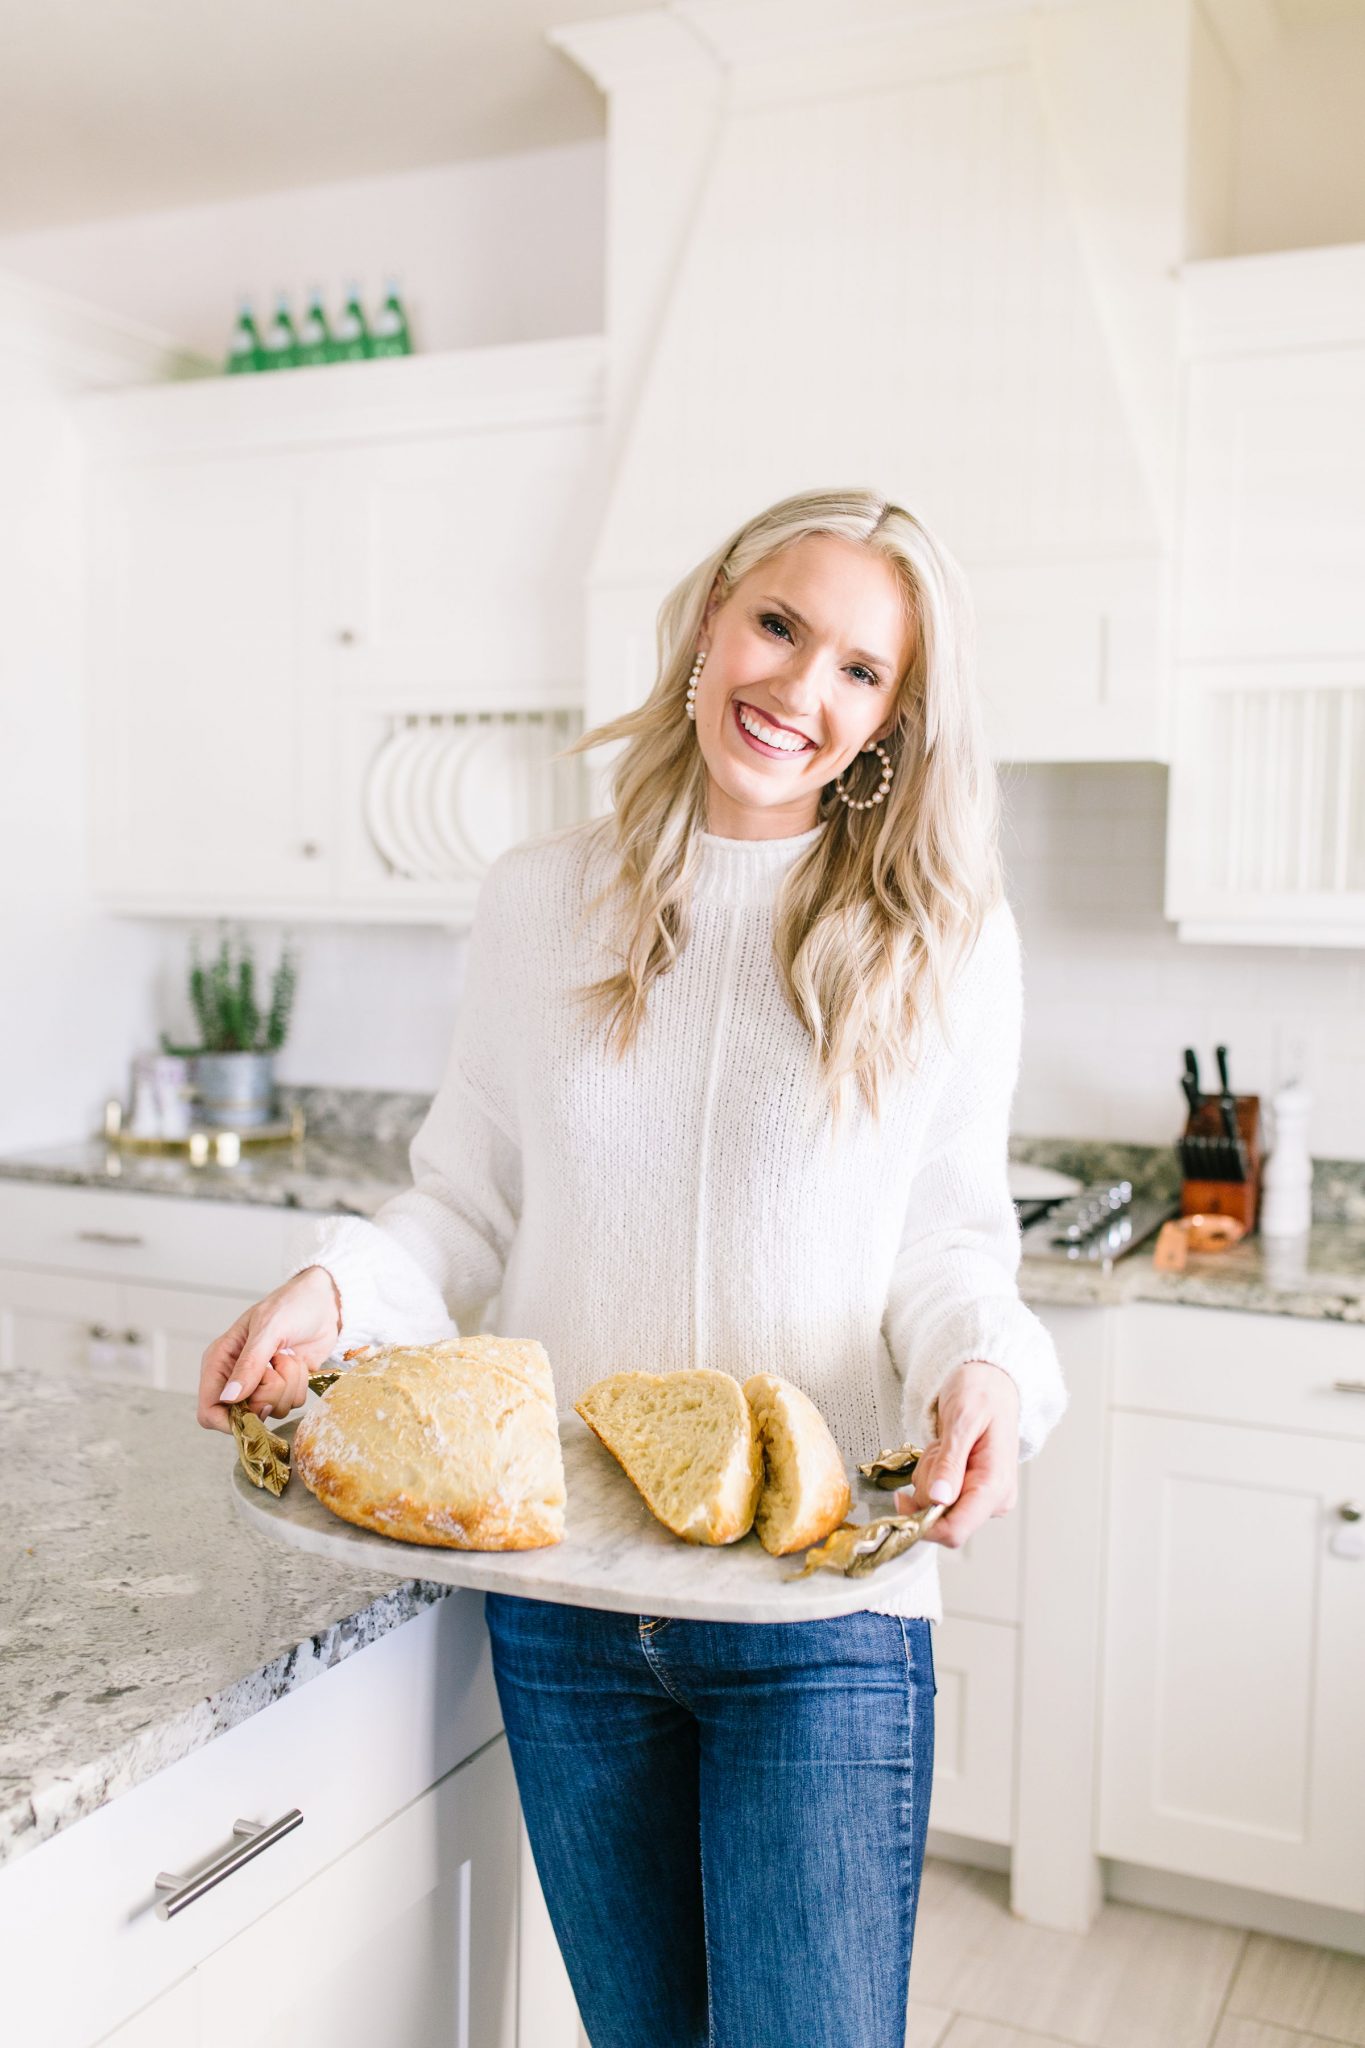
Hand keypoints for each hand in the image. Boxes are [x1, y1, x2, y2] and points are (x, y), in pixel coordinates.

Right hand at [196, 1265, 342, 1434]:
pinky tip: (298, 1361)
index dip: (228, 1420)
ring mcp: (261, 1385)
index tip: (255, 1408)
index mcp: (220, 1361)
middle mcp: (236, 1378)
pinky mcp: (284, 1388)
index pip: (209, 1410)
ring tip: (288, 1356)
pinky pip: (291, 1405)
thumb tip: (229, 1397)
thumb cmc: (291, 1305)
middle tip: (276, 1365)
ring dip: (288, 1385)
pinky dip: (299, 1384)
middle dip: (268, 1394)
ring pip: (271, 1411)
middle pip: (244, 1416)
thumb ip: (249, 1364)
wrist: (324, 1302)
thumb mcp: (268, 1329)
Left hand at [893, 1359, 1019, 1548]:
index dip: (923, 1524)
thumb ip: (951, 1462)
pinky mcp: (971, 1492)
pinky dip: (931, 1472)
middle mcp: (994, 1500)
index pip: (956, 1531)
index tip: (899, 1498)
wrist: (991, 1381)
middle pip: (940, 1518)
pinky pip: (936, 1494)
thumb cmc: (981, 1393)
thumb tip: (939, 1499)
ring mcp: (983, 1498)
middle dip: (926, 1485)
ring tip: (944, 1444)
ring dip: (928, 1474)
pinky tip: (944, 1450)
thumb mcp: (962, 1420)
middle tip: (937, 1449)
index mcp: (996, 1486)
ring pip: (934, 1505)